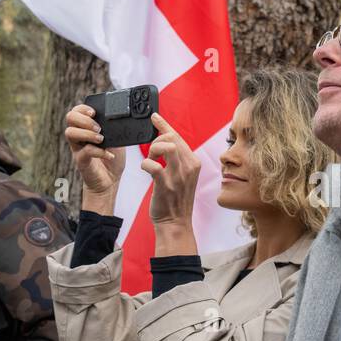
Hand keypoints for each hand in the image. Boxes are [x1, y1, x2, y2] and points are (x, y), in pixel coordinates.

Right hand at [65, 104, 124, 213]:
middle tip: (99, 127)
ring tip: (101, 139)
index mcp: (86, 127)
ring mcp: (78, 148)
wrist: (111, 180)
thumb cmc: (112, 158)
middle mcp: (79, 136)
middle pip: (69, 117)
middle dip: (84, 119)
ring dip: (87, 133)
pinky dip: (99, 151)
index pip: (77, 111)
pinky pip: (84, 151)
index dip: (83, 108)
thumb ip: (116, 129)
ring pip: (70, 133)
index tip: (95, 112)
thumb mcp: (118, 139)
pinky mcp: (81, 160)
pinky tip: (109, 154)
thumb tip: (122, 118)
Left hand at [143, 113, 200, 228]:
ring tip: (151, 159)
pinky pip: (153, 165)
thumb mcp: (182, 175)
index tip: (154, 117)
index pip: (179, 136)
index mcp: (194, 163)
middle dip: (157, 140)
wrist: (175, 223)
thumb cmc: (175, 199)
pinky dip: (146, 163)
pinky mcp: (166, 185)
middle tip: (152, 153)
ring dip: (153, 149)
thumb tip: (165, 139)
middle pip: (173, 138)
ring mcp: (179, 177)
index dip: (164, 125)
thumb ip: (177, 158)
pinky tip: (146, 168)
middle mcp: (189, 167)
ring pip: (167, 147)